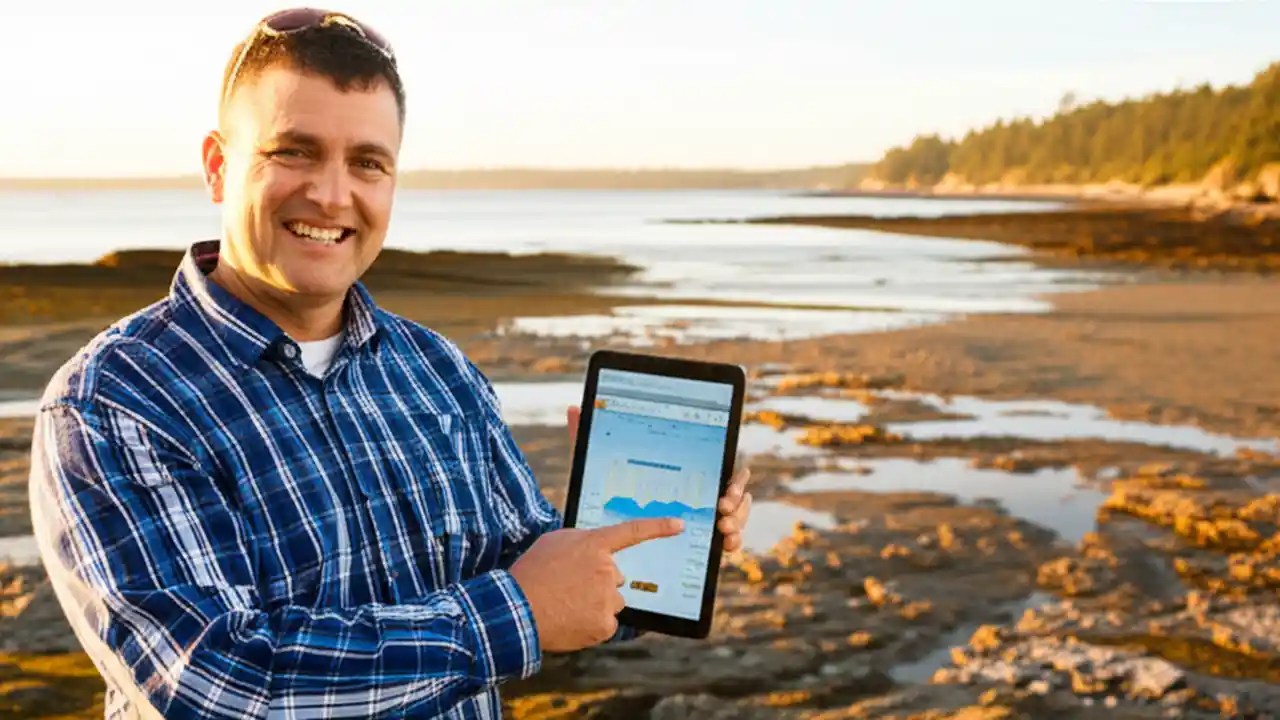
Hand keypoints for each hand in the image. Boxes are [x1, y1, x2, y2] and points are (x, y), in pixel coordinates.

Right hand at [509, 517, 683, 652]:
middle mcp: (607, 569)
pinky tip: (572, 619)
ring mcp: (607, 598)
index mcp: (594, 545)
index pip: (632, 531)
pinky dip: (592, 623)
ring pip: (611, 601)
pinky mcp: (604, 623)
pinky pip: (606, 622)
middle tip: (570, 586)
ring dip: (596, 602)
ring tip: (566, 604)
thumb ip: (581, 542)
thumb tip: (597, 551)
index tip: (680, 524)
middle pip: (615, 577)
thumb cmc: (532, 572)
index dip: (658, 527)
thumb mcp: (554, 542)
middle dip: (599, 582)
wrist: (517, 608)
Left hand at [566, 406, 752, 553]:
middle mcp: (703, 492)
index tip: (724, 487)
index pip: (725, 466)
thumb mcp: (600, 466)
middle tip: (721, 508)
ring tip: (722, 529)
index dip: (734, 476)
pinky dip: (732, 542)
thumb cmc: (609, 491)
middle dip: (736, 500)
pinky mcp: (701, 540)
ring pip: (737, 515)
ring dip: (738, 521)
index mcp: (688, 468)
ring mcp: (705, 516)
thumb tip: (573, 408)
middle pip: (737, 491)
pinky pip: (729, 540)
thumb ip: (589, 438)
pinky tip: (724, 546)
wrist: (607, 533)